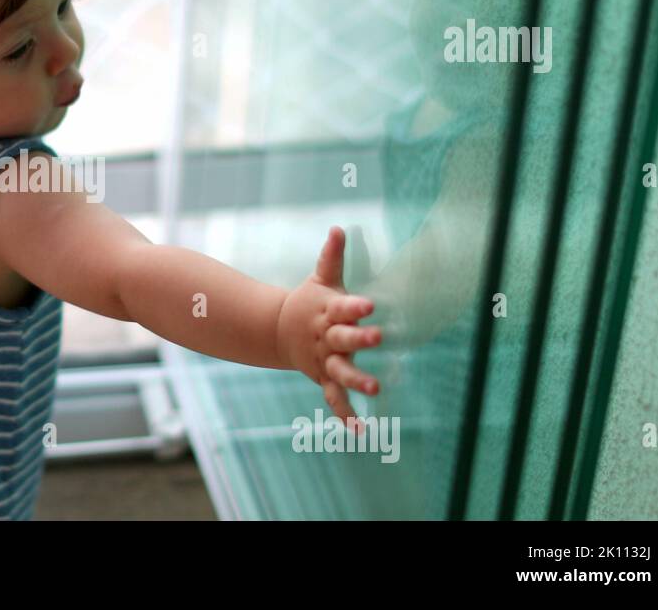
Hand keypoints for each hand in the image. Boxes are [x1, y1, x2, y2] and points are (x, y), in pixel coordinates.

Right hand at [276, 226, 383, 432]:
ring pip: (341, 372)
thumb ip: (332, 257)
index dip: (355, 307)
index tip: (369, 306)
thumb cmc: (308, 302)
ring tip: (376, 389)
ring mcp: (325, 360)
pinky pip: (334, 399)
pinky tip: (362, 431)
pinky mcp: (324, 378)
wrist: (279, 330)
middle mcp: (327, 338)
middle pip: (344, 339)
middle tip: (378, 338)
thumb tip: (338, 228)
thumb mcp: (320, 280)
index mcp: (329, 311)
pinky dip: (346, 415)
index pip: (344, 307)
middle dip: (360, 339)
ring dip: (357, 380)